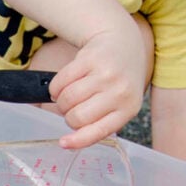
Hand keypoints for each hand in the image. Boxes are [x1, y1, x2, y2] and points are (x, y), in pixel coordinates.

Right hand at [49, 21, 148, 149]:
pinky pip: (59, 82)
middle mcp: (120, 91)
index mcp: (128, 108)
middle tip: (73, 107)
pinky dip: (56, 87)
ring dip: (61, 101)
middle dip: (68, 115)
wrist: (121, 43)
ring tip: (70, 94)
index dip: (77, 140)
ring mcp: (106, 74)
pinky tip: (65, 83)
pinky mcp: (90, 59)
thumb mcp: (117, 104)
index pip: (98, 131)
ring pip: (66, 100)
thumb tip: (66, 143)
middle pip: (76, 117)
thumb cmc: (117, 80)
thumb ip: (97, 124)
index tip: (63, 143)